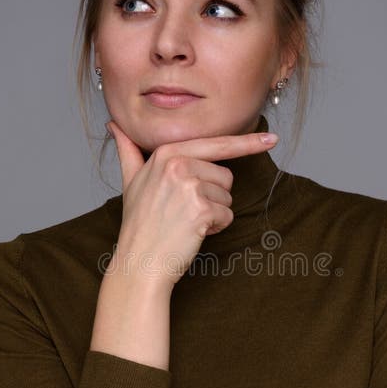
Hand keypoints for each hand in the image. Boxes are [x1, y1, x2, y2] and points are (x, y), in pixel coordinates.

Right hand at [106, 119, 277, 288]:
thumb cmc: (139, 224)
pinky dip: (215, 228)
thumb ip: (128, 151)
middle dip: (213, 195)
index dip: (247, 143)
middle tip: (184, 211)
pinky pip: (227, 216)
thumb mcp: (130, 181)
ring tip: (185, 222)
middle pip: (225, 174)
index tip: (271, 139)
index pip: (216, 143)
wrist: (139, 262)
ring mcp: (190, 186)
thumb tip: (114, 125)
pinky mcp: (201, 209)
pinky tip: (192, 233)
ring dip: (214, 213)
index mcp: (166, 152)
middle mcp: (178, 164)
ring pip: (228, 196)